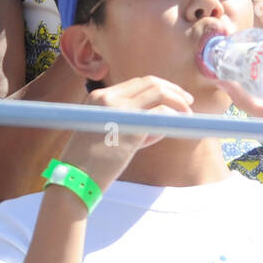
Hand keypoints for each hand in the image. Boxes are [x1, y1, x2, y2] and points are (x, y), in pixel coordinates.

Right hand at [57, 75, 193, 190]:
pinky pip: (161, 113)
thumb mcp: (104, 133)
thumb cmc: (89, 163)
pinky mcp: (131, 127)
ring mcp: (119, 110)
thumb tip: (160, 119)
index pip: (136, 83)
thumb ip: (129, 122)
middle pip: (149, 82)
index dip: (159, 87)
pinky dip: (174, 117)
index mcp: (98, 97)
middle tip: (188, 100)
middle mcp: (108, 98)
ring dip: (178, 100)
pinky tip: (180, 125)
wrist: (75, 180)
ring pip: (158, 92)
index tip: (173, 97)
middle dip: (172, 89)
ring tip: (188, 114)